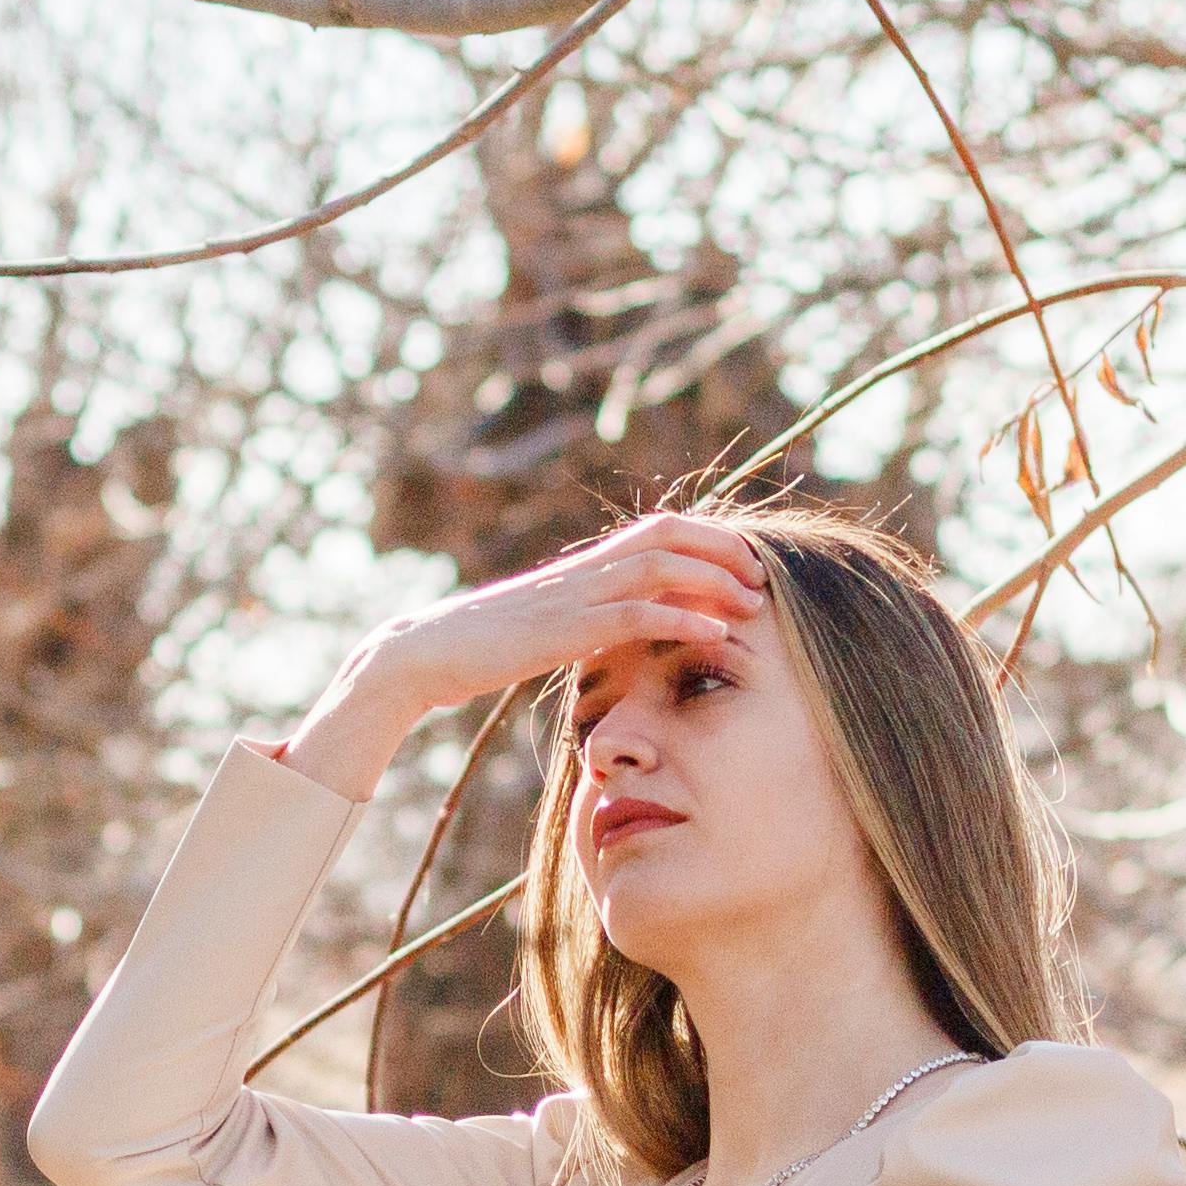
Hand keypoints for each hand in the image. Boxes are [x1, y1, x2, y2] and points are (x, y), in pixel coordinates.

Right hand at [275, 511, 772, 802]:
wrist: (423, 654)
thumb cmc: (476, 648)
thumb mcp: (540, 627)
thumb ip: (579, 619)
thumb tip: (610, 631)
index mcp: (581, 568)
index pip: (657, 531)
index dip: (707, 539)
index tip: (742, 563)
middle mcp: (583, 570)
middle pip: (669, 533)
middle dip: (723, 549)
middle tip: (762, 577)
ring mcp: (574, 595)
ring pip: (660, 565)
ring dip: (714, 579)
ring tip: (753, 602)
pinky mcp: (564, 628)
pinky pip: (635, 613)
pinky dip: (682, 618)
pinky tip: (715, 633)